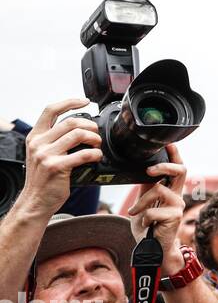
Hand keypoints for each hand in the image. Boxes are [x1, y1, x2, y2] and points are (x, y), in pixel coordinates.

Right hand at [13, 98, 102, 217]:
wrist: (35, 201)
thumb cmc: (43, 178)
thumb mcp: (41, 153)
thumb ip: (53, 139)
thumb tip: (77, 126)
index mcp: (35, 136)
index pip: (50, 110)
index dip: (69, 102)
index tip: (85, 101)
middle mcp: (38, 143)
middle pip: (71, 122)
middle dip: (90, 126)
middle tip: (96, 134)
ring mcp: (46, 155)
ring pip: (78, 134)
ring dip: (95, 139)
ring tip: (97, 145)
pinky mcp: (56, 167)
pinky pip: (83, 154)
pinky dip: (95, 154)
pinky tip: (96, 157)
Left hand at [124, 145, 186, 261]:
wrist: (152, 250)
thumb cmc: (148, 227)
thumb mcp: (144, 204)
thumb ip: (146, 189)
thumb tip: (142, 172)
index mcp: (171, 191)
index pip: (177, 169)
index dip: (175, 155)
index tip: (169, 143)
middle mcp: (178, 196)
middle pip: (180, 171)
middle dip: (165, 165)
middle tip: (149, 170)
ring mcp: (178, 206)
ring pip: (158, 190)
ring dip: (141, 202)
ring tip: (134, 213)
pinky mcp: (175, 217)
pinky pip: (153, 209)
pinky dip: (143, 217)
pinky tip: (145, 224)